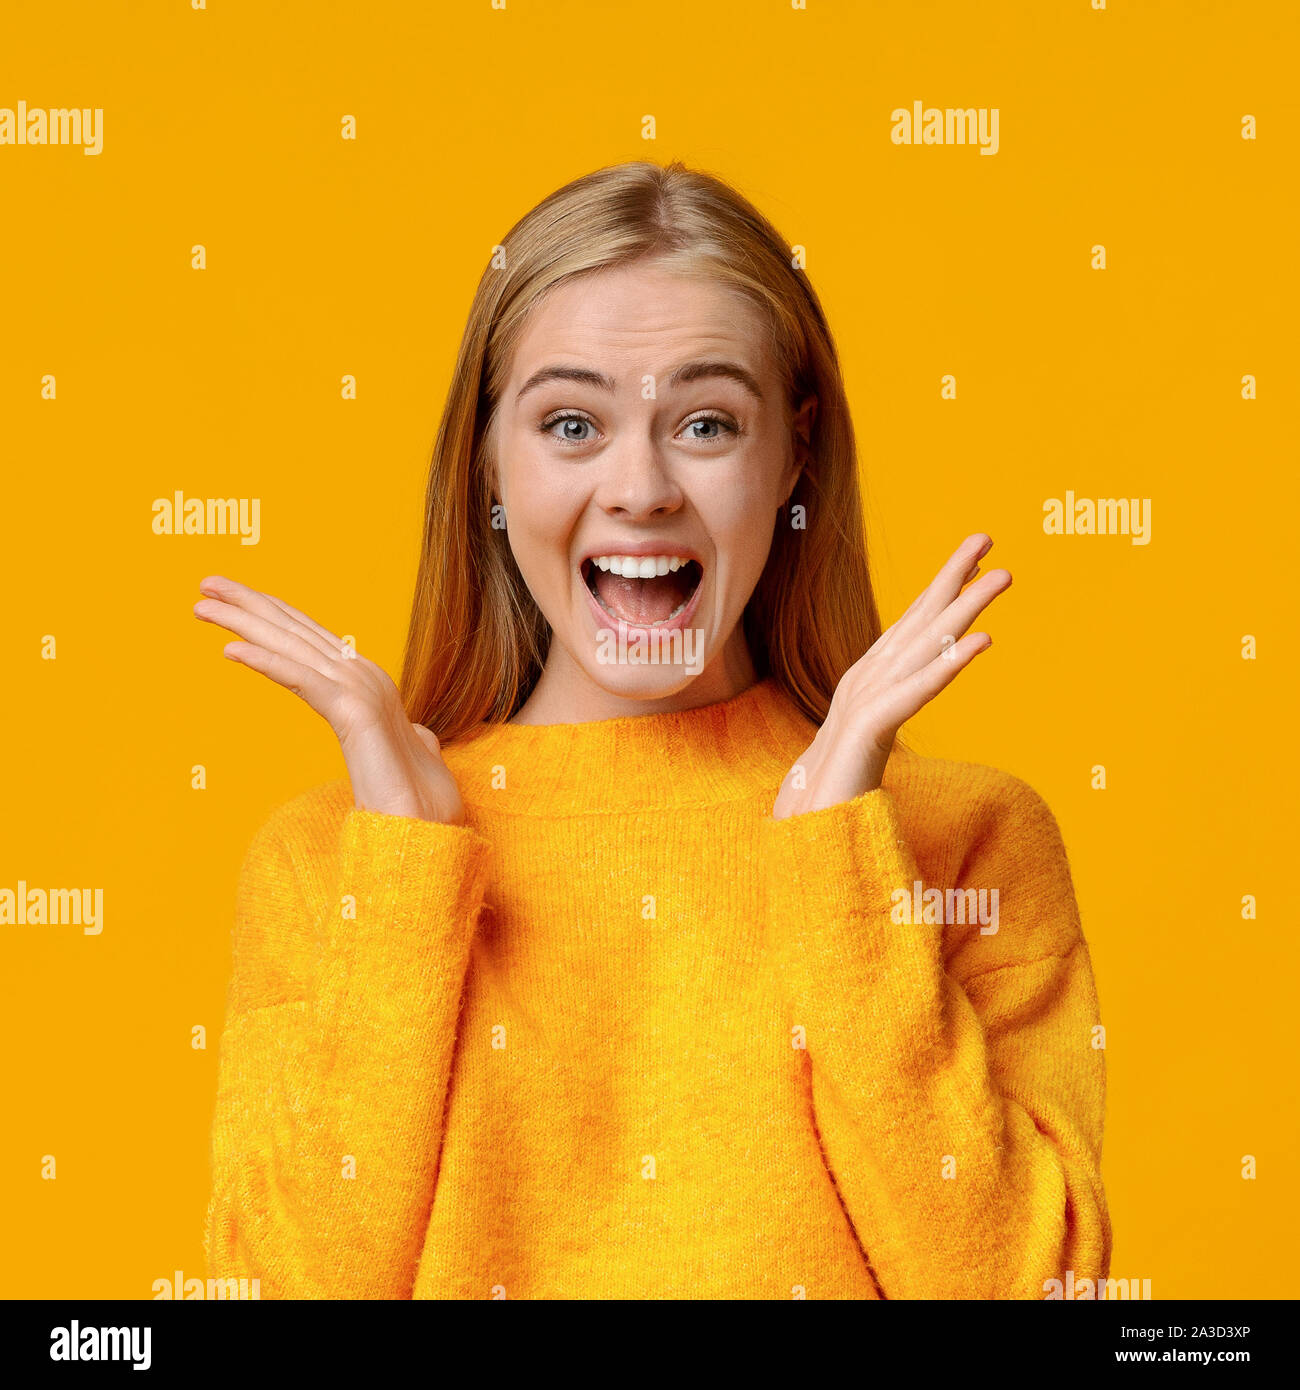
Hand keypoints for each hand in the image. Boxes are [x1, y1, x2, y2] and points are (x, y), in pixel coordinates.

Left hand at [193, 576, 464, 824]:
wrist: (429, 828)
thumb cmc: (416, 800)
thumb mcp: (400, 753)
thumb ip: (392, 734)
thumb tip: (399, 733)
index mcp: (370, 683)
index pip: (311, 637)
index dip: (271, 612)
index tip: (232, 598)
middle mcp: (365, 676)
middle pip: (296, 630)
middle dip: (249, 602)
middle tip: (206, 583)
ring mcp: (362, 692)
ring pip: (292, 647)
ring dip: (244, 621)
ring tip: (203, 605)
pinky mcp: (355, 713)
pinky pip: (300, 680)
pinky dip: (265, 661)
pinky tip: (229, 649)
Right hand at [772, 533, 1009, 819]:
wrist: (796, 837)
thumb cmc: (830, 800)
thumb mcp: (864, 753)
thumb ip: (881, 727)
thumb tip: (894, 718)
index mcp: (865, 688)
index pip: (908, 630)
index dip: (940, 592)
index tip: (973, 561)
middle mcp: (862, 686)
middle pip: (915, 623)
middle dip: (952, 578)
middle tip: (987, 536)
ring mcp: (862, 706)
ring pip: (923, 648)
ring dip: (964, 608)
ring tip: (1003, 576)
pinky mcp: (866, 735)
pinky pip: (915, 694)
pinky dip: (948, 665)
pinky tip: (982, 641)